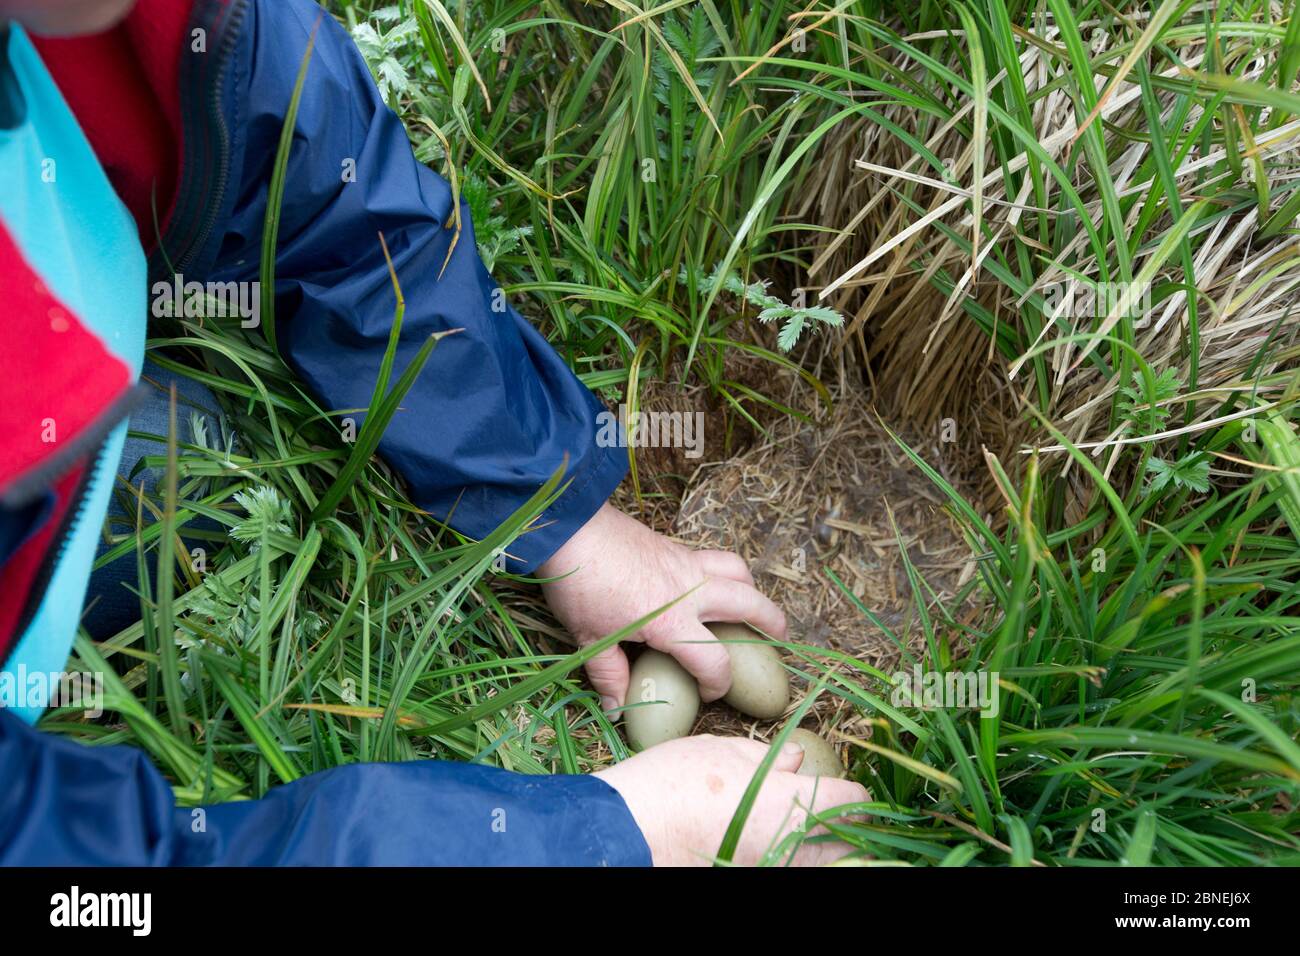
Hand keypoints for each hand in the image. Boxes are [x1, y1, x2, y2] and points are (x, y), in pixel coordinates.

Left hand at [537, 503, 785, 710]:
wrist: (570, 527)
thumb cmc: (579, 585)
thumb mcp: (590, 639)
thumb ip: (609, 675)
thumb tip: (617, 708)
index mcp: (672, 620)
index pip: (715, 661)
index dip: (718, 683)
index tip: (708, 693)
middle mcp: (690, 589)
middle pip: (749, 604)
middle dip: (771, 624)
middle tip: (778, 640)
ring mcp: (685, 562)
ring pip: (738, 570)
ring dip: (752, 589)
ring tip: (752, 605)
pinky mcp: (674, 546)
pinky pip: (713, 557)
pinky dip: (723, 571)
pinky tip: (707, 585)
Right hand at [595, 735, 867, 865]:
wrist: (632, 833)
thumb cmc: (675, 783)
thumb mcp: (723, 753)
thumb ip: (770, 758)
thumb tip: (798, 759)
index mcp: (794, 806)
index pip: (854, 800)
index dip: (850, 787)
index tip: (836, 780)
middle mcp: (793, 848)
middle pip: (851, 845)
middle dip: (846, 826)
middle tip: (826, 808)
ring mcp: (773, 869)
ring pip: (821, 864)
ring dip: (821, 847)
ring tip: (798, 825)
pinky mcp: (753, 877)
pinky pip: (787, 869)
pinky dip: (789, 857)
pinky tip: (767, 839)